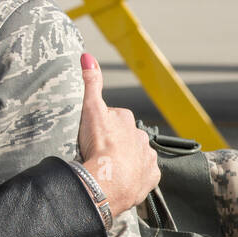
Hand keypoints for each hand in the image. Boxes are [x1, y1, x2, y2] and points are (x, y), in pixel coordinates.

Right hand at [76, 53, 159, 214]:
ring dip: (126, 160)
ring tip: (108, 169)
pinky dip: (135, 176)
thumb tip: (87, 56)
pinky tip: (121, 179)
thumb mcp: (90, 109)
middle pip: (127, 137)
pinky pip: (143, 175)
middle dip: (116, 143)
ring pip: (136, 155)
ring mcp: (147, 158)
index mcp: (127, 120)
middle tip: (97, 152)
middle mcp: (141, 137)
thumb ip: (90, 83)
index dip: (102, 125)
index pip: (115, 118)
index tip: (91, 134)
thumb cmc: (99, 145)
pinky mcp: (150, 178)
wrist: (109, 181)